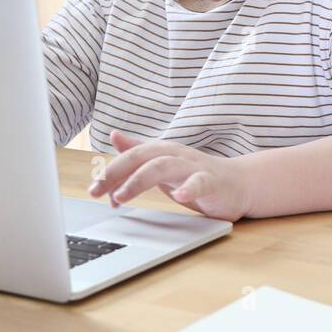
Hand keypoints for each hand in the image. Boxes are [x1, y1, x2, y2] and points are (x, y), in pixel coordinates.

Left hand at [87, 129, 252, 220]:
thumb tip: (113, 135)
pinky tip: (180, 196)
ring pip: (163, 167)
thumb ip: (138, 153)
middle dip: (116, 173)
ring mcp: (194, 166)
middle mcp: (174, 154)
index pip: (129, 158)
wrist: (239, 183)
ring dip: (140, 180)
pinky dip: (190, 187)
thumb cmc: (196, 174)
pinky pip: (201, 181)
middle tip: (97, 192)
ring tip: (123, 196)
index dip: (109, 172)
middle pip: (141, 158)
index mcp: (160, 152)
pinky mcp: (213, 181)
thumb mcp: (161, 164)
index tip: (92, 190)